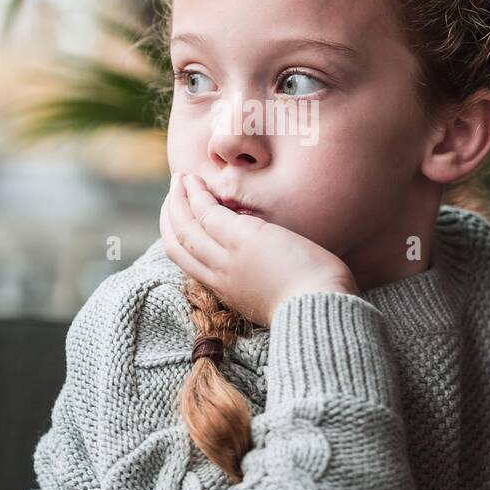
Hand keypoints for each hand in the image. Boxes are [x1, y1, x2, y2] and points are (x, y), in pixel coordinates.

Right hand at [160, 171, 357, 324]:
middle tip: (172, 193)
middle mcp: (219, 277)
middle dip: (170, 216)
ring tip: (179, 177)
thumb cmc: (312, 304)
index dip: (178, 239)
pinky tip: (194, 179)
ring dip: (177, 200)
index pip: (190, 264)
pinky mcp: (241, 239)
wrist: (319, 311)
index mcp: (228, 291)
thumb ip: (263, 279)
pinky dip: (195, 194)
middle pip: (177, 245)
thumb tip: (270, 266)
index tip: (181, 220)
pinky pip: (206, 213)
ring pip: (185, 227)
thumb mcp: (276, 295)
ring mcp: (227, 258)